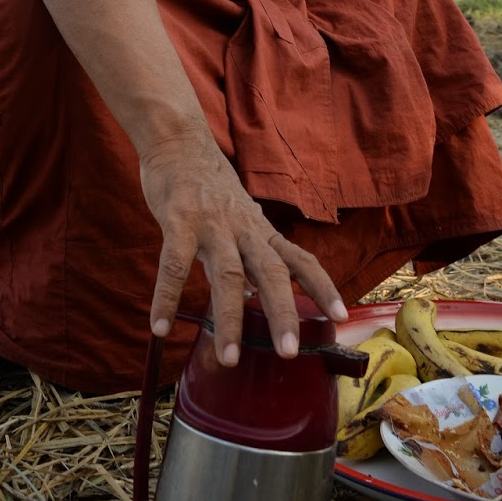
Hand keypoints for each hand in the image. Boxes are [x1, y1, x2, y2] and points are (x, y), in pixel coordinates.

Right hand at [139, 122, 346, 365]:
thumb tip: (252, 296)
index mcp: (260, 231)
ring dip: (229, 318)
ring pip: (227, 274)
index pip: (301, 260)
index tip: (341, 317)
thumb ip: (246, 256)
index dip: (323, 287)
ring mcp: (212, 224)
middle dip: (282, 312)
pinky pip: (174, 265)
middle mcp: (243, 229)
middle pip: (271, 272)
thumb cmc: (208, 189)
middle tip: (289, 352)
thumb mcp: (238, 220)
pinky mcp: (179, 220)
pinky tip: (160, 327)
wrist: (178, 141)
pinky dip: (167, 297)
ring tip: (229, 359)